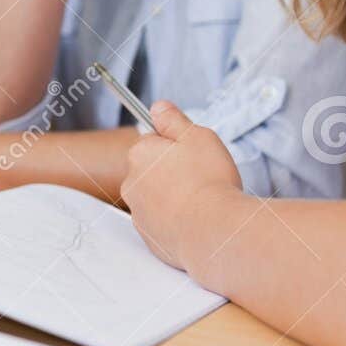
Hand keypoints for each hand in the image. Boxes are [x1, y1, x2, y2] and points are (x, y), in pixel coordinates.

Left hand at [121, 102, 241, 269]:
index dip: (176, 146)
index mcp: (140, 154)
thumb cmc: (208, 181)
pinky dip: (176, 221)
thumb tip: (158, 107)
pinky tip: (196, 220)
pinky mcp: (149, 238)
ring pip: (156, 198)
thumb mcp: (197, 136)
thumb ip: (174, 120)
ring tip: (201, 201)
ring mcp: (138, 213)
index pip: (152, 141)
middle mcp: (131, 183)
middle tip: (201, 177)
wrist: (214, 231)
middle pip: (152, 170)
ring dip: (174, 197)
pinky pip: (163, 223)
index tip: (193, 154)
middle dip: (172, 172)